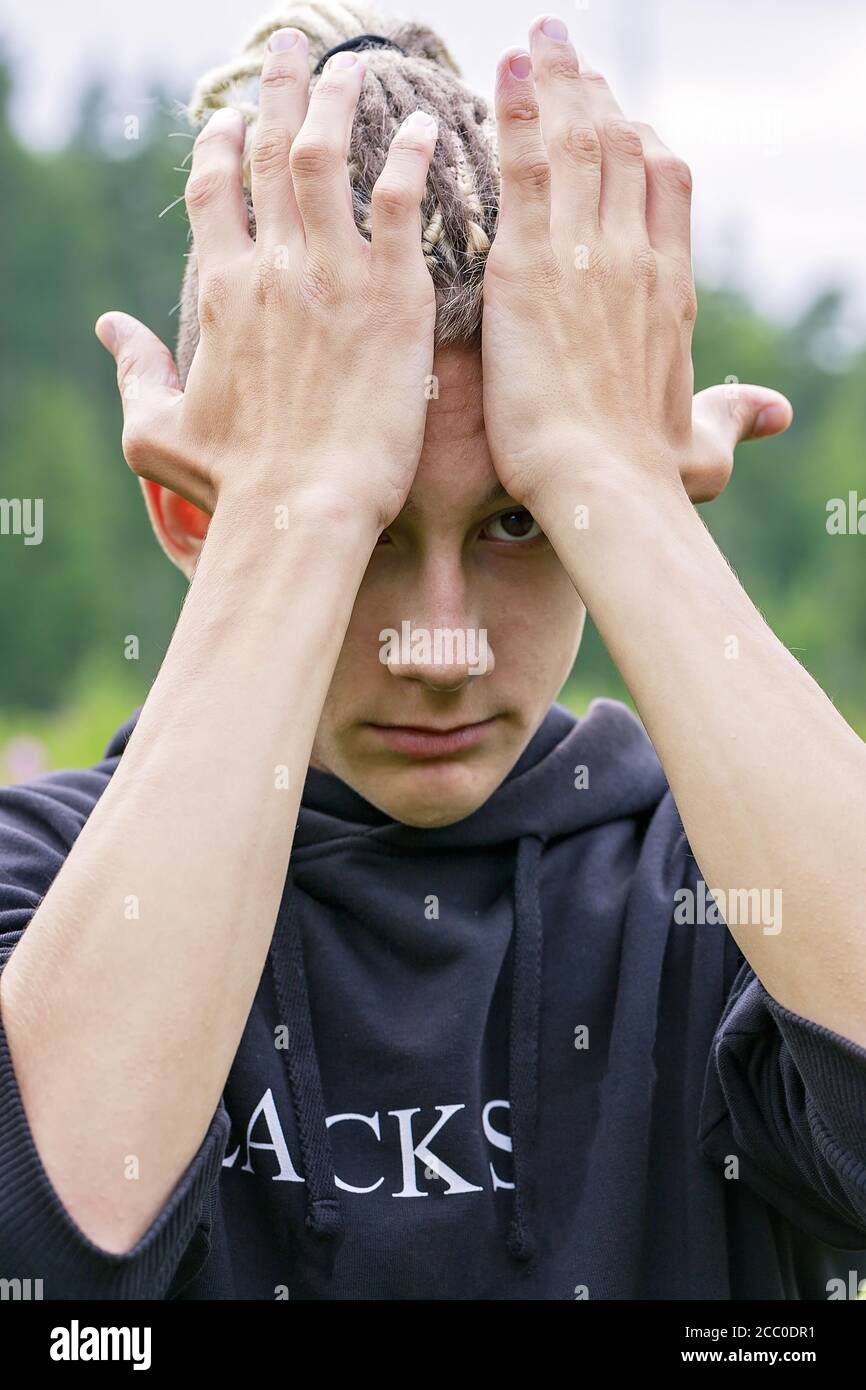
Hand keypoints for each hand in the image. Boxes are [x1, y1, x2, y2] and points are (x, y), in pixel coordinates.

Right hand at [95, 29, 438, 533]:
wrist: (303, 506)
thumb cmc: (234, 482)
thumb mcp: (156, 433)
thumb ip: (136, 374)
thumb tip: (110, 329)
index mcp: (220, 289)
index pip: (214, 190)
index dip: (221, 144)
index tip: (233, 118)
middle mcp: (271, 265)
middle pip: (268, 151)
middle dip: (277, 89)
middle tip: (292, 47)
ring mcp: (333, 272)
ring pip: (327, 154)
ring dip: (336, 99)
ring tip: (349, 65)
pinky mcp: (394, 293)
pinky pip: (401, 200)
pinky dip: (410, 156)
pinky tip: (424, 125)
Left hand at [481, 16, 791, 512]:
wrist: (605, 488)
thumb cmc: (649, 479)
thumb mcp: (703, 449)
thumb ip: (733, 418)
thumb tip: (774, 414)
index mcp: (671, 290)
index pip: (667, 187)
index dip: (645, 142)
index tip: (623, 118)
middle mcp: (636, 258)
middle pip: (623, 149)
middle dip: (598, 95)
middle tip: (572, 55)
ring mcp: (585, 255)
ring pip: (580, 143)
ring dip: (560, 82)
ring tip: (540, 36)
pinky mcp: (528, 268)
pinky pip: (525, 168)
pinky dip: (517, 111)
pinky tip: (506, 67)